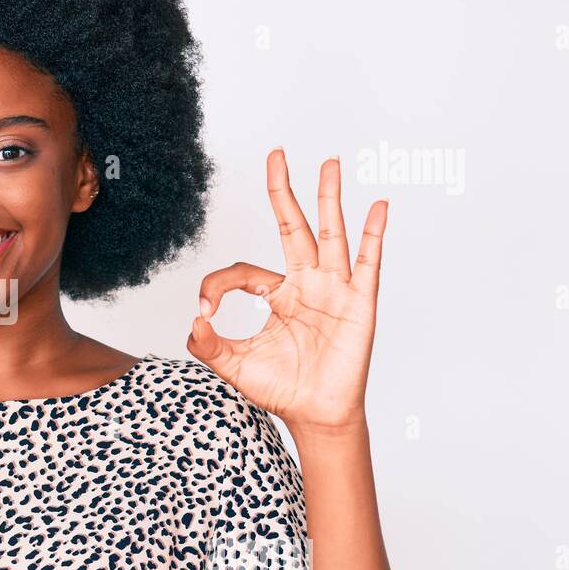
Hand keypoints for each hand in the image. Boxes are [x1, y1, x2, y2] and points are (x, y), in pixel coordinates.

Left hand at [186, 148, 387, 431]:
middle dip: (283, 191)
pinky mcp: (358, 303)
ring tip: (329, 162)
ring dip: (329, 198)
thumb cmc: (281, 389)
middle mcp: (306, 284)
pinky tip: (377, 207)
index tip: (204, 307)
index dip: (218, 284)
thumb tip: (191, 321)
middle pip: (292, 227)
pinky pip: (368, 263)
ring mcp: (334, 290)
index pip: (243, 270)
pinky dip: (374, 235)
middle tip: (277, 154)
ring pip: (329, 234)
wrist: (316, 415)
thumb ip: (207, 344)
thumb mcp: (233, 364)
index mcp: (278, 294)